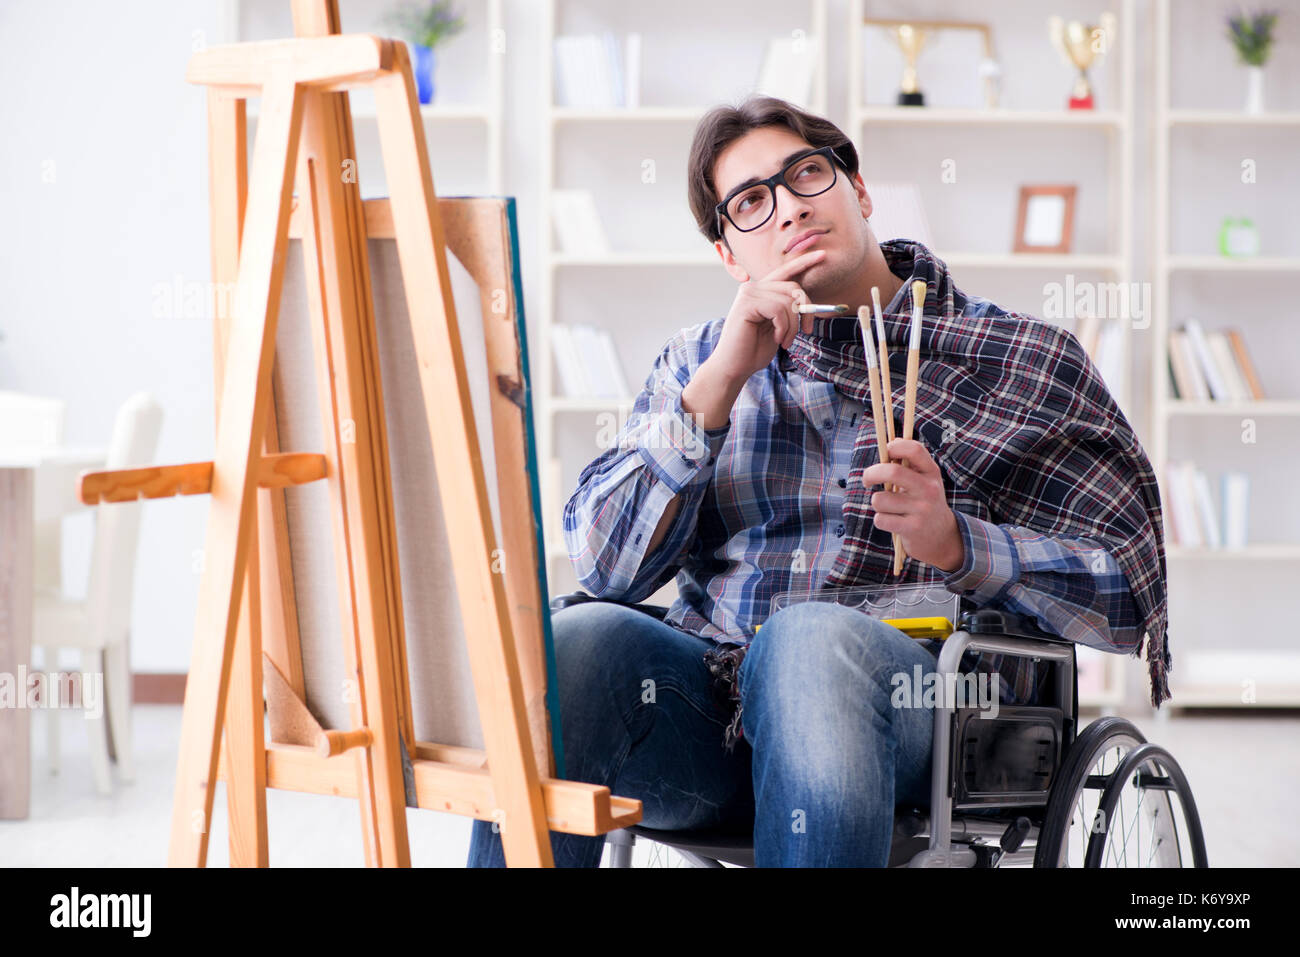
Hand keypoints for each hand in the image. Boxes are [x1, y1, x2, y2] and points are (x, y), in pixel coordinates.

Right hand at [708, 249, 827, 383]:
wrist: (734, 367)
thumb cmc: (755, 349)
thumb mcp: (777, 326)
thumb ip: (788, 310)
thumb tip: (808, 301)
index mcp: (761, 290)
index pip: (785, 271)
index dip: (804, 262)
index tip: (822, 254)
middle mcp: (753, 287)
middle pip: (793, 287)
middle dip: (806, 310)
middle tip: (806, 331)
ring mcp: (748, 294)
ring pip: (788, 301)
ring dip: (793, 326)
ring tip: (786, 341)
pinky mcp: (746, 304)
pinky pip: (778, 310)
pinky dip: (784, 328)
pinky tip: (778, 339)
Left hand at [861, 438, 964, 572]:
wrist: (942, 537)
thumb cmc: (924, 502)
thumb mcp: (925, 480)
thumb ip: (910, 463)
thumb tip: (891, 442)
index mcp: (931, 473)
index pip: (914, 450)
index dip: (895, 447)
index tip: (885, 453)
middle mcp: (929, 489)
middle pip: (892, 472)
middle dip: (871, 474)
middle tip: (867, 480)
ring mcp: (922, 510)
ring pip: (880, 499)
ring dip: (877, 503)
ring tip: (887, 508)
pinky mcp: (912, 529)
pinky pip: (881, 519)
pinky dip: (881, 520)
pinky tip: (892, 522)